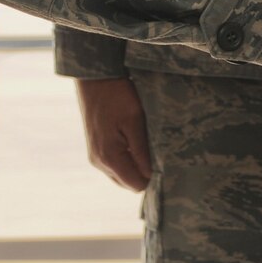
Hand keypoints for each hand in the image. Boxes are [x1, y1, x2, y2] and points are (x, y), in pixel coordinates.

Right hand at [74, 77, 151, 191]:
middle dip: (144, 173)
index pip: (136, 185)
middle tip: (159, 153)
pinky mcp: (95, 148)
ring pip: (122, 174)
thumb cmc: (117, 96)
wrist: (95, 77)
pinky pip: (115, 164)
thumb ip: (142, 151)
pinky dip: (127, 159)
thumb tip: (151, 175)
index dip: (153, 177)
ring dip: (135, 166)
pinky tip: (135, 141)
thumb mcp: (135, 120)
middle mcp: (99, 162)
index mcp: (109, 157)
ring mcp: (95, 156)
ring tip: (147, 145)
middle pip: (129, 183)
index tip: (166, 162)